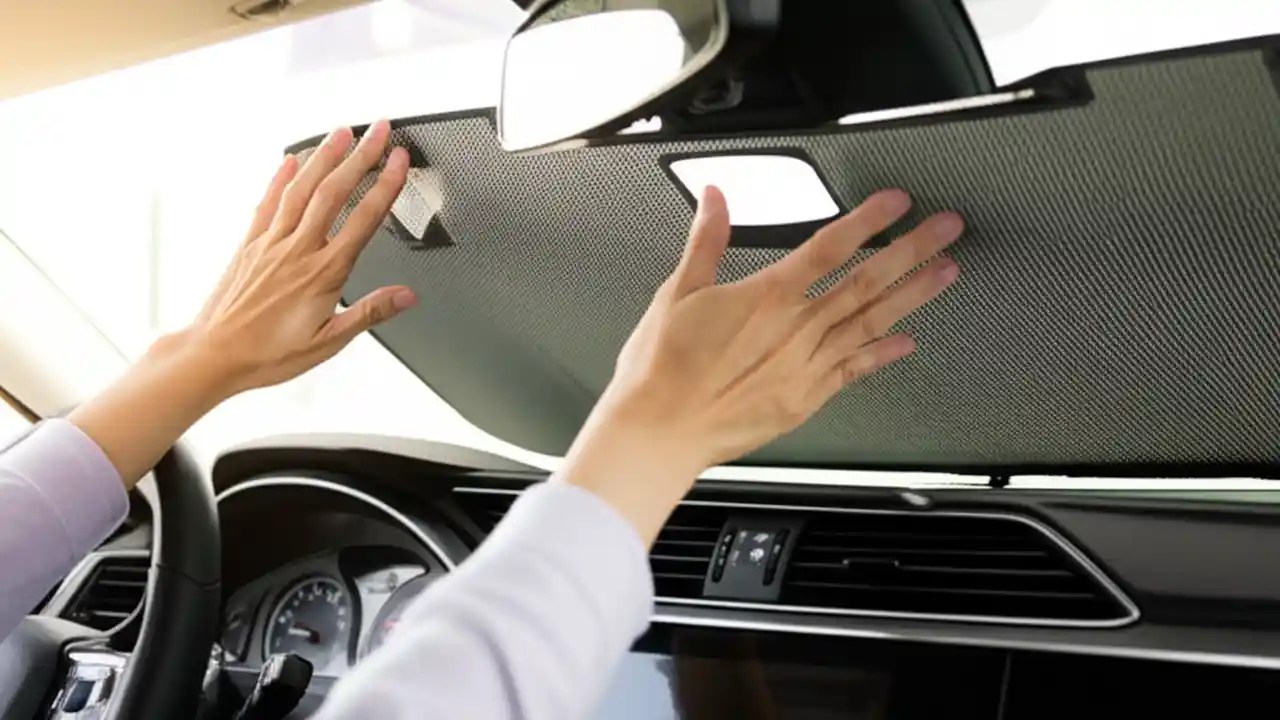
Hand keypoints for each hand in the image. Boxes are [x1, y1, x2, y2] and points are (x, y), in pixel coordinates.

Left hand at [191, 119, 415, 393]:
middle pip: (334, 192)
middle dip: (360, 156)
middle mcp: (297, 250)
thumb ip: (370, 313)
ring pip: (301, 189)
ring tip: (342, 132)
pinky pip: (268, 202)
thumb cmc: (269, 353)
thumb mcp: (329, 342)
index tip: (399, 161)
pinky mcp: (250, 245)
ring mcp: (271, 243)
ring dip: (324, 156)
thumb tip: (406, 296)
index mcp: (323, 274)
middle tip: (379, 129)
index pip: (363, 220)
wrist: (214, 354)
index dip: (385, 186)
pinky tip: (292, 160)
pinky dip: (281, 177)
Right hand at [562, 187, 961, 543]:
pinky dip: (883, 354)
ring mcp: (806, 365)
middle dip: (912, 250)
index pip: (829, 246)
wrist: (660, 431)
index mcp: (766, 296)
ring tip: (946, 272)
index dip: (868, 220)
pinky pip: (854, 370)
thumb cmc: (661, 369)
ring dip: (912, 295)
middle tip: (946, 229)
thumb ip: (706, 240)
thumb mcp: (677, 292)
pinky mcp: (805, 398)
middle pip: (866, 280)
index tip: (897, 202)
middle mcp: (795, 329)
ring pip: (871, 321)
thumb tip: (716, 198)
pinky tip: (908, 341)